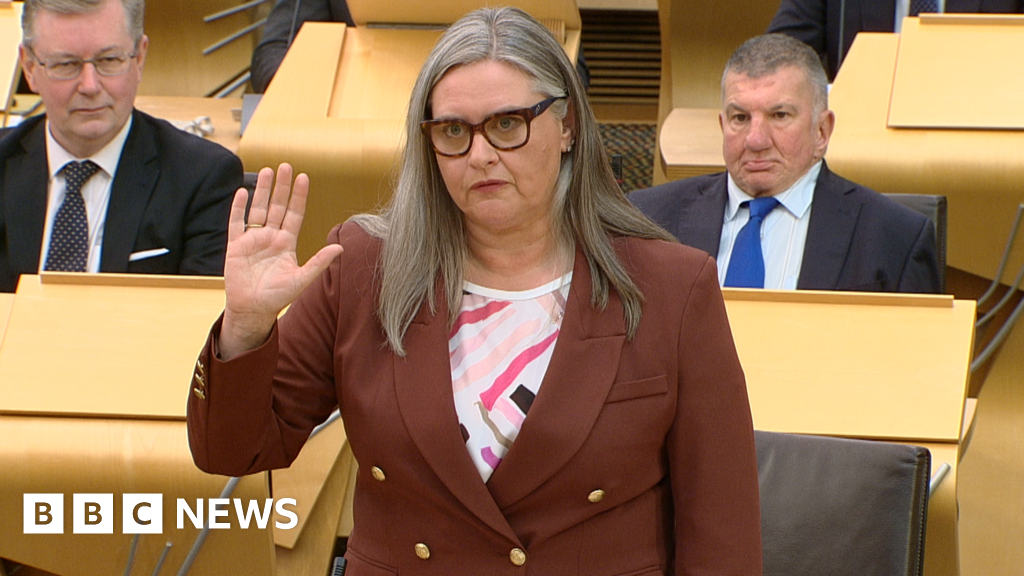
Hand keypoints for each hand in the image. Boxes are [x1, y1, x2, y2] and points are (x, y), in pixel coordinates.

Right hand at [219, 164, 343, 359]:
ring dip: (263, 191)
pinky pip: (236, 223)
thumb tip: (340, 248)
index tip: (304, 178)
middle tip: (286, 166)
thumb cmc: (277, 297)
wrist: (253, 310)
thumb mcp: (301, 279)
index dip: (299, 196)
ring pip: (258, 209)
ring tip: (268, 171)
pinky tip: (242, 192)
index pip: (294, 214)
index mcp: (286, 243)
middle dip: (282, 187)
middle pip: (277, 206)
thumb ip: (319, 263)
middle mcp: (270, 237)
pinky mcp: (235, 246)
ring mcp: (252, 240)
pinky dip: (238, 208)